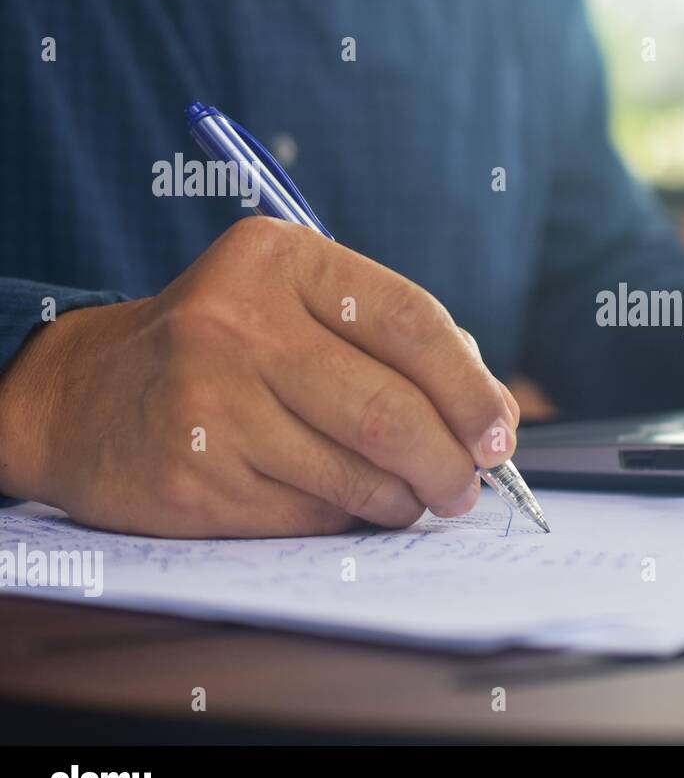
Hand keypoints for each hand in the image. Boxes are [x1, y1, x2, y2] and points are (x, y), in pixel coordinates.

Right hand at [0, 217, 518, 537]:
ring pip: (359, 475)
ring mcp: (210, 402)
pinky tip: (345, 502)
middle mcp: (237, 323)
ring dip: (408, 498)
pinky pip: (315, 515)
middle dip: (451, 460)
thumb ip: (394, 342)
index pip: (410, 322)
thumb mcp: (298, 306)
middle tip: (469, 484)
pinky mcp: (196, 478)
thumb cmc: (228, 350)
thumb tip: (492, 416)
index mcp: (280, 260)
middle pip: (389, 411)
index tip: (502, 431)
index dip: (471, 386)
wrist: (87, 399)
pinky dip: (351, 517)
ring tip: (415, 496)